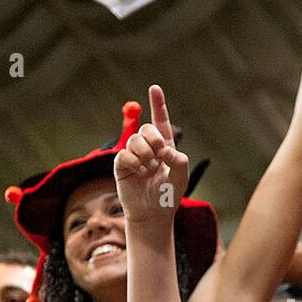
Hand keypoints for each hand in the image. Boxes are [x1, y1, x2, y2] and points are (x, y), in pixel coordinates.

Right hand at [115, 85, 189, 228]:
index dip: (158, 105)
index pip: (161, 122)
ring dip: (145, 154)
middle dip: (154, 138)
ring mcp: (134, 156)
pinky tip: (140, 172)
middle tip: (160, 155)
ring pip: (135, 140)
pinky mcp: (121, 165)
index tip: (154, 88)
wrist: (152, 214)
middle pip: (147, 128)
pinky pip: (124, 154)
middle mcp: (148, 148)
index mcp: (164, 147)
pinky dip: (134, 163)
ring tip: (149, 170)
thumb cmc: (168, 196)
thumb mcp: (180, 178)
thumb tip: (167, 151)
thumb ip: (180, 162)